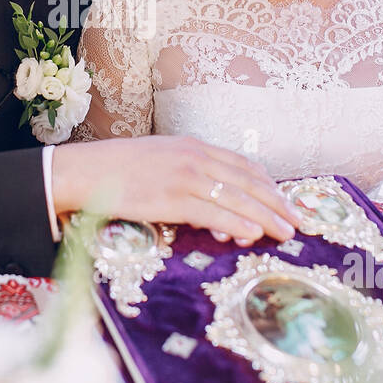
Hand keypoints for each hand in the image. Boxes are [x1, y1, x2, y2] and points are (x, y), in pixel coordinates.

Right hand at [53, 136, 301, 245]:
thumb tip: (211, 196)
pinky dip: (236, 224)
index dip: (268, 184)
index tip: (285, 200)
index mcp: (193, 147)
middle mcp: (194, 158)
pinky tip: (252, 234)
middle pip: (248, 181)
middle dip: (277, 202)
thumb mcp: (161, 160)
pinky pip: (213, 213)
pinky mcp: (171, 199)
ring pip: (237, 198)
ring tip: (285, 232)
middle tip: (298, 220)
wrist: (85, 172)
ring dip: (266, 217)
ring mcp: (183, 177)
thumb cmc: (118, 169)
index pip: (242, 165)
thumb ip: (188, 172)